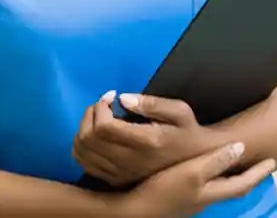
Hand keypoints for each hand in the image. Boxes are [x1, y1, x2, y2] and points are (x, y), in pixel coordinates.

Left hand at [73, 91, 216, 186]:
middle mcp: (130, 161)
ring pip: (82, 152)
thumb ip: (151, 103)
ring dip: (83, 128)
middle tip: (104, 104)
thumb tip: (122, 98)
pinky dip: (82, 145)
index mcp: (146, 142)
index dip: (101, 107)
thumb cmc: (187, 131)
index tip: (112, 96)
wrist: (194, 162)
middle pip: (89, 138)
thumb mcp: (179, 110)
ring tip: (99, 117)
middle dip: (90, 114)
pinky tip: (95, 134)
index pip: (104, 127)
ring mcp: (120, 173)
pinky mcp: (115, 179)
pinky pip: (85, 163)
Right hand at [117, 141, 274, 217]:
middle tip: (257, 162)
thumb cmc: (164, 190)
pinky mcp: (176, 196)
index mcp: (211, 192)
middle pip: (233, 186)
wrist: (134, 210)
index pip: (243, 183)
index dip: (259, 172)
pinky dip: (210, 174)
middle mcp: (204, 198)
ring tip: (234, 161)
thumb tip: (240, 147)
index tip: (273, 161)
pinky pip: (202, 184)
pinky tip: (202, 167)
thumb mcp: (193, 172)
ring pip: (217, 186)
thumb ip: (216, 160)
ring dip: (228, 174)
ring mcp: (190, 199)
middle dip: (247, 174)